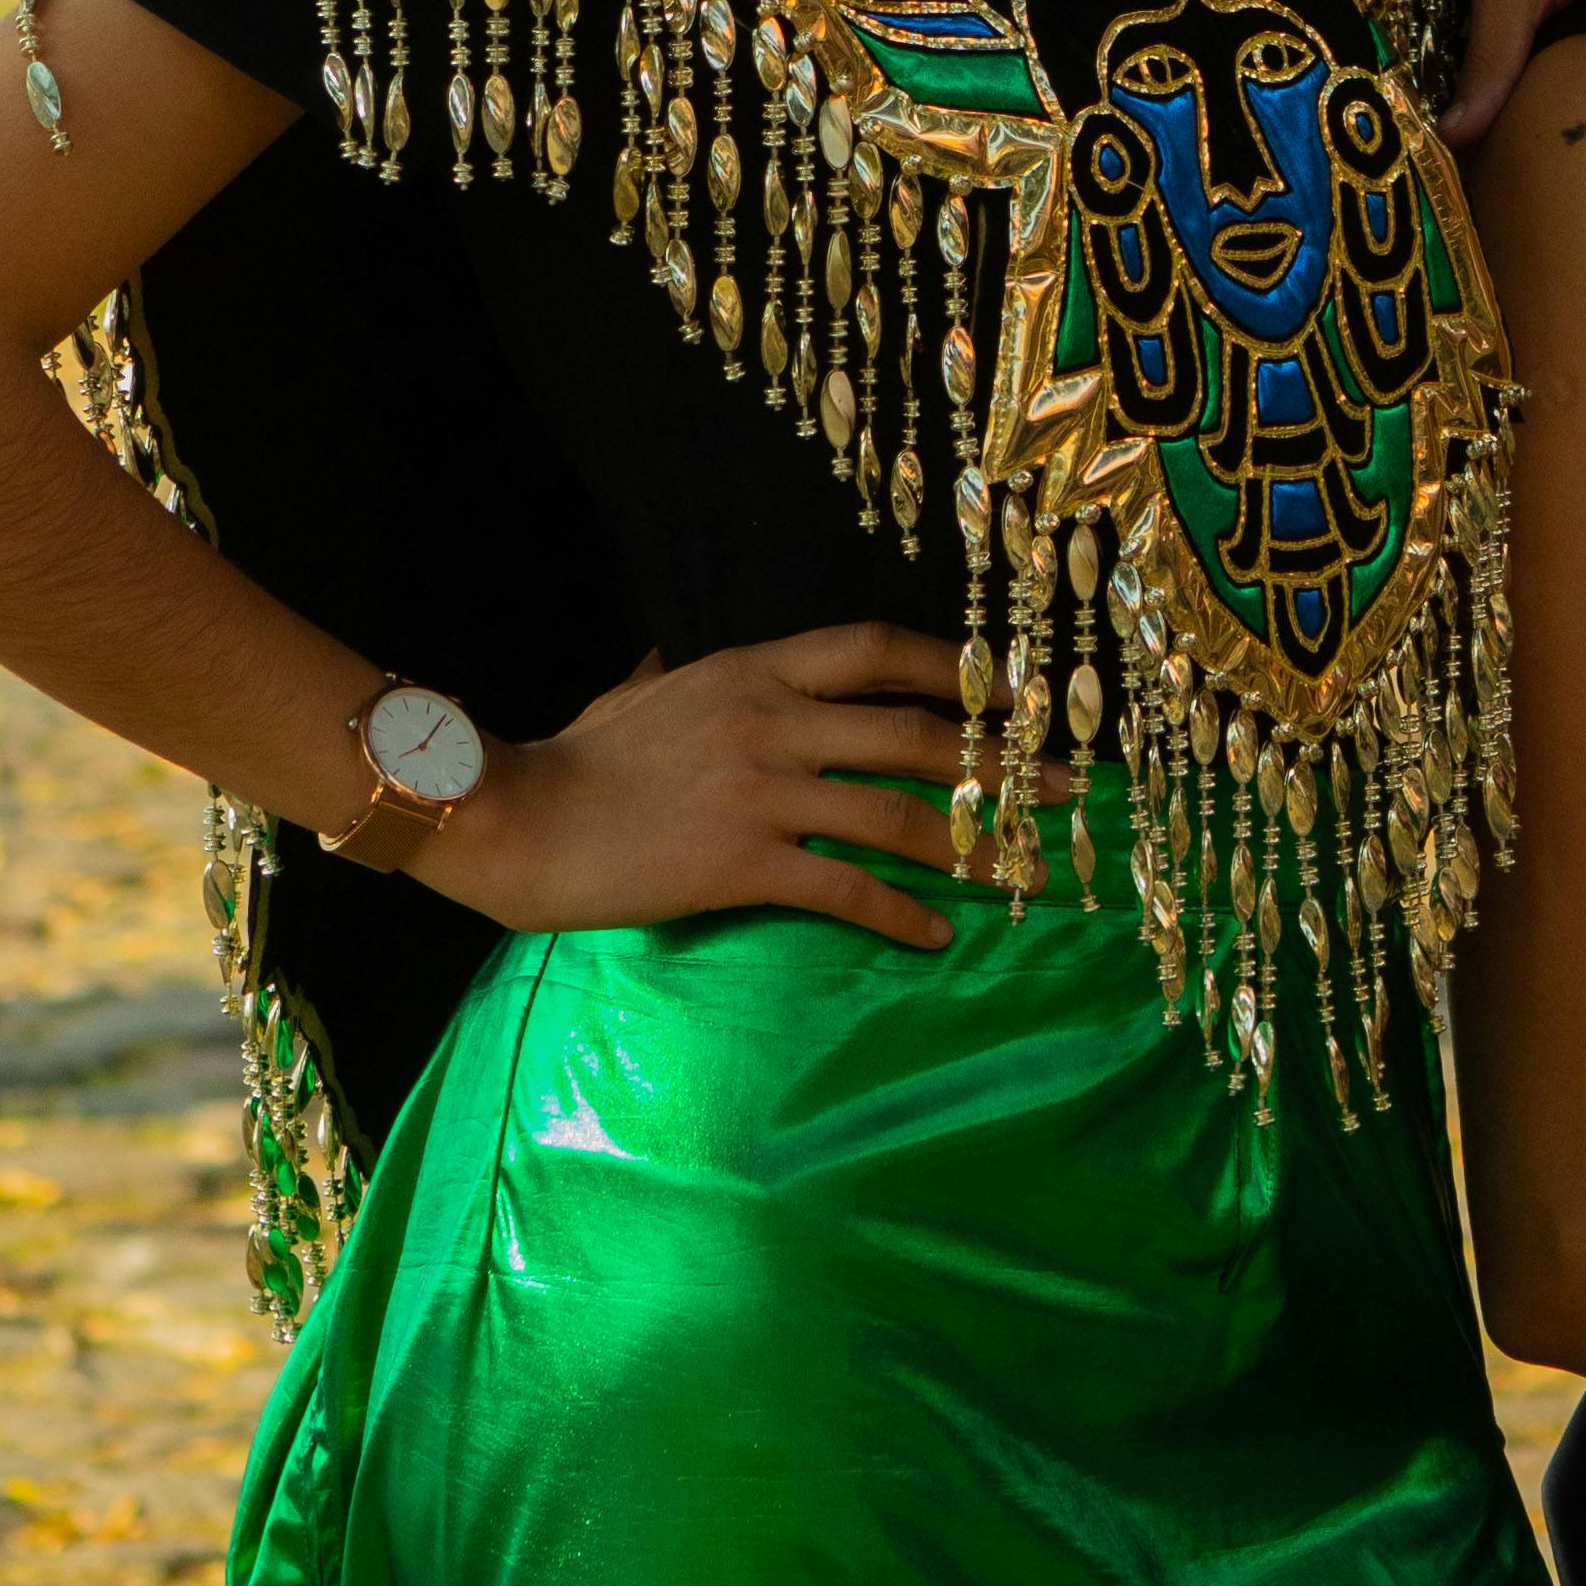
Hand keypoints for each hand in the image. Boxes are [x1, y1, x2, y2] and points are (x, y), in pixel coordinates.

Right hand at [418, 625, 1018, 953]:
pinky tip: (933, 936)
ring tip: (1029, 871)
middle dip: (1004, 763)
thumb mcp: (637, 693)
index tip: (1016, 691)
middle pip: (918, 734)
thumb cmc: (572, 759)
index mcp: (755, 669)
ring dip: (977, 844)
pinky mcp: (743, 862)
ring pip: (900, 815)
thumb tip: (669, 663)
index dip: (958, 667)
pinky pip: (845, 888)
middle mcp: (773, 720)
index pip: (879, 650)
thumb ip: (673, 678)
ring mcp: (762, 790)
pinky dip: (899, 914)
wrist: (515, 816)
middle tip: (1070, 788)